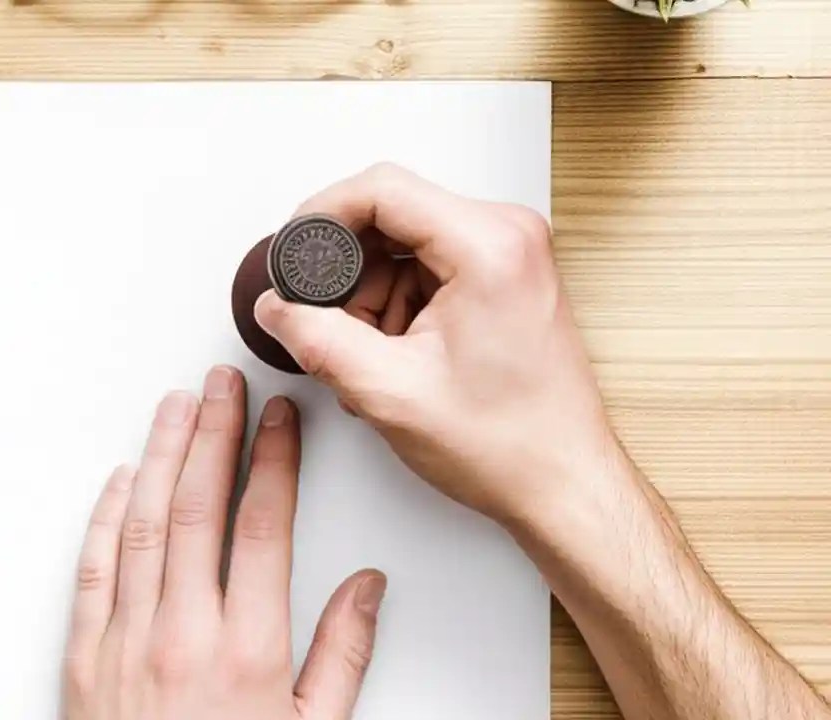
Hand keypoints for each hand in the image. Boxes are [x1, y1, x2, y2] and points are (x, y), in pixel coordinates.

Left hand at [64, 366, 386, 719]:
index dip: (274, 462)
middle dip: (214, 434)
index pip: (262, 527)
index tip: (280, 421)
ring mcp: (125, 643)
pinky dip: (105, 518)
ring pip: (143, 524)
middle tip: (225, 384)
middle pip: (199, 508)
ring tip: (177, 407)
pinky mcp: (83, 659)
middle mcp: (182, 636)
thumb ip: (343, 657)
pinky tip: (122, 480)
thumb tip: (368, 587)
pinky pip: (92, 571)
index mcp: (247, 652)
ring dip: (161, 456)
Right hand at [254, 163, 617, 527]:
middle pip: (391, 214)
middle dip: (348, 272)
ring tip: (378, 355)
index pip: (383, 189)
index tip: (294, 252)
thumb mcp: (389, 392)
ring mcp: (508, 255)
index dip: (322, 216)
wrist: (562, 484)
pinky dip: (397, 305)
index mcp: (489, 247)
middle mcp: (508, 236)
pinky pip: (426, 268)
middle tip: (331, 324)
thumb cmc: (510, 445)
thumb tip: (277, 308)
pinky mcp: (502, 277)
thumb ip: (317, 339)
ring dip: (372, 296)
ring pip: (403, 245)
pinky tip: (399, 354)